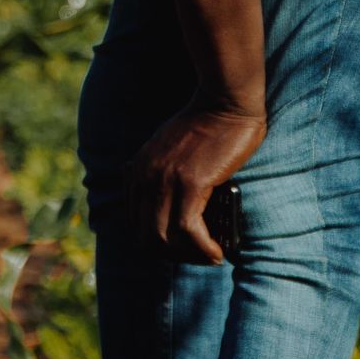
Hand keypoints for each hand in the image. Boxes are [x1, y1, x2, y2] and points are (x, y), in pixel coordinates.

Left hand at [133, 103, 266, 265]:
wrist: (224, 101)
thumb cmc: (207, 124)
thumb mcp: (169, 148)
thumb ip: (160, 171)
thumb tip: (171, 205)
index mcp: (137, 171)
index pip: (135, 223)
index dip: (158, 244)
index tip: (182, 249)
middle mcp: (145, 178)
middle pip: (147, 237)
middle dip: (173, 256)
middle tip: (198, 257)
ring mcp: (165, 181)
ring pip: (166, 239)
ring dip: (190, 257)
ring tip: (211, 258)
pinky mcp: (190, 183)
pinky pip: (189, 231)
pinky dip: (203, 248)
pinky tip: (218, 252)